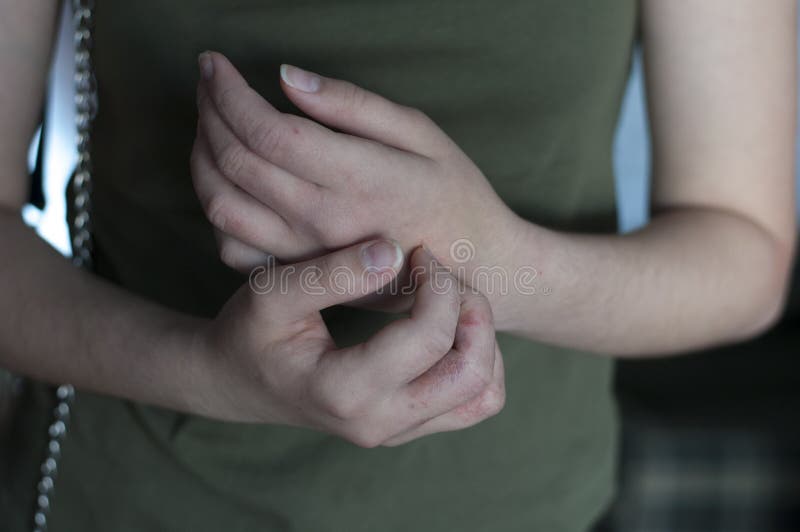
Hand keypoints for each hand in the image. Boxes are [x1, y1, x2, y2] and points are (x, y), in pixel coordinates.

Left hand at [191, 52, 520, 293]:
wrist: (472, 270)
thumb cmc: (454, 194)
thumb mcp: (421, 133)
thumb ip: (353, 105)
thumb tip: (285, 76)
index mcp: (356, 178)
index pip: (266, 130)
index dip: (228, 91)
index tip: (214, 64)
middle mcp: (322, 220)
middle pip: (235, 161)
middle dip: (208, 111)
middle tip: (208, 83)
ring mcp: (306, 254)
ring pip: (220, 204)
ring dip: (200, 156)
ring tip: (209, 124)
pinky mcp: (300, 276)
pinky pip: (232, 246)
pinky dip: (215, 208)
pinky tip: (226, 180)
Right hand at [192, 241, 504, 446]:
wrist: (236, 381)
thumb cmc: (251, 332)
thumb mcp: (272, 293)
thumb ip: (331, 273)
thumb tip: (394, 253)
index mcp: (345, 392)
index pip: (429, 338)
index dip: (438, 284)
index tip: (417, 254)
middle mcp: (379, 424)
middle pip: (470, 374)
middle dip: (472, 313)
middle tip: (442, 277)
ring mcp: (398, 432)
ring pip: (483, 393)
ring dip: (482, 340)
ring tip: (450, 301)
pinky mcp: (410, 427)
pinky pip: (475, 402)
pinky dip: (479, 362)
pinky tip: (448, 327)